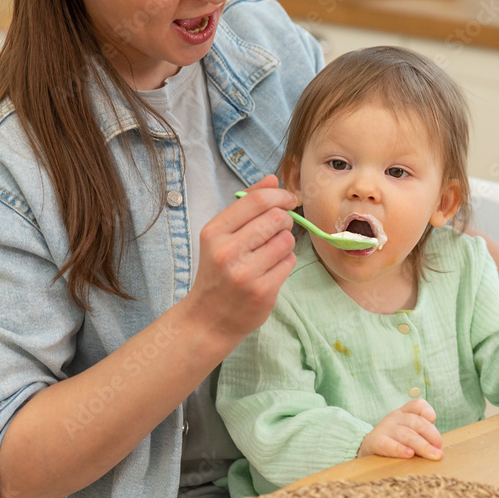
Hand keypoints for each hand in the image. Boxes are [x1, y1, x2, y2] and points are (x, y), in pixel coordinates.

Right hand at [185, 175, 296, 345]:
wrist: (208, 318)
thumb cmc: (218, 271)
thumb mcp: (221, 236)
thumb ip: (246, 205)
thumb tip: (272, 179)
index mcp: (214, 232)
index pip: (257, 201)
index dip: (280, 195)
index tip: (289, 198)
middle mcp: (227, 251)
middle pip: (276, 218)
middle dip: (285, 220)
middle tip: (278, 229)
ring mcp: (245, 274)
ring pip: (287, 240)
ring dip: (285, 243)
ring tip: (270, 253)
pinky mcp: (263, 292)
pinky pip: (290, 263)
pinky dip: (286, 263)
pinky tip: (271, 270)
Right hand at [358, 399, 442, 460]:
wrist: (365, 450)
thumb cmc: (393, 444)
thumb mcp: (406, 435)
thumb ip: (421, 437)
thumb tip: (438, 451)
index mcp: (403, 413)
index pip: (418, 405)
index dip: (429, 414)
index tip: (435, 428)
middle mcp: (394, 417)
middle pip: (417, 422)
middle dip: (432, 436)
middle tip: (439, 453)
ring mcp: (384, 428)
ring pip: (406, 434)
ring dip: (422, 445)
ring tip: (432, 455)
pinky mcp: (374, 442)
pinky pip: (387, 444)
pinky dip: (399, 449)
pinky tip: (409, 454)